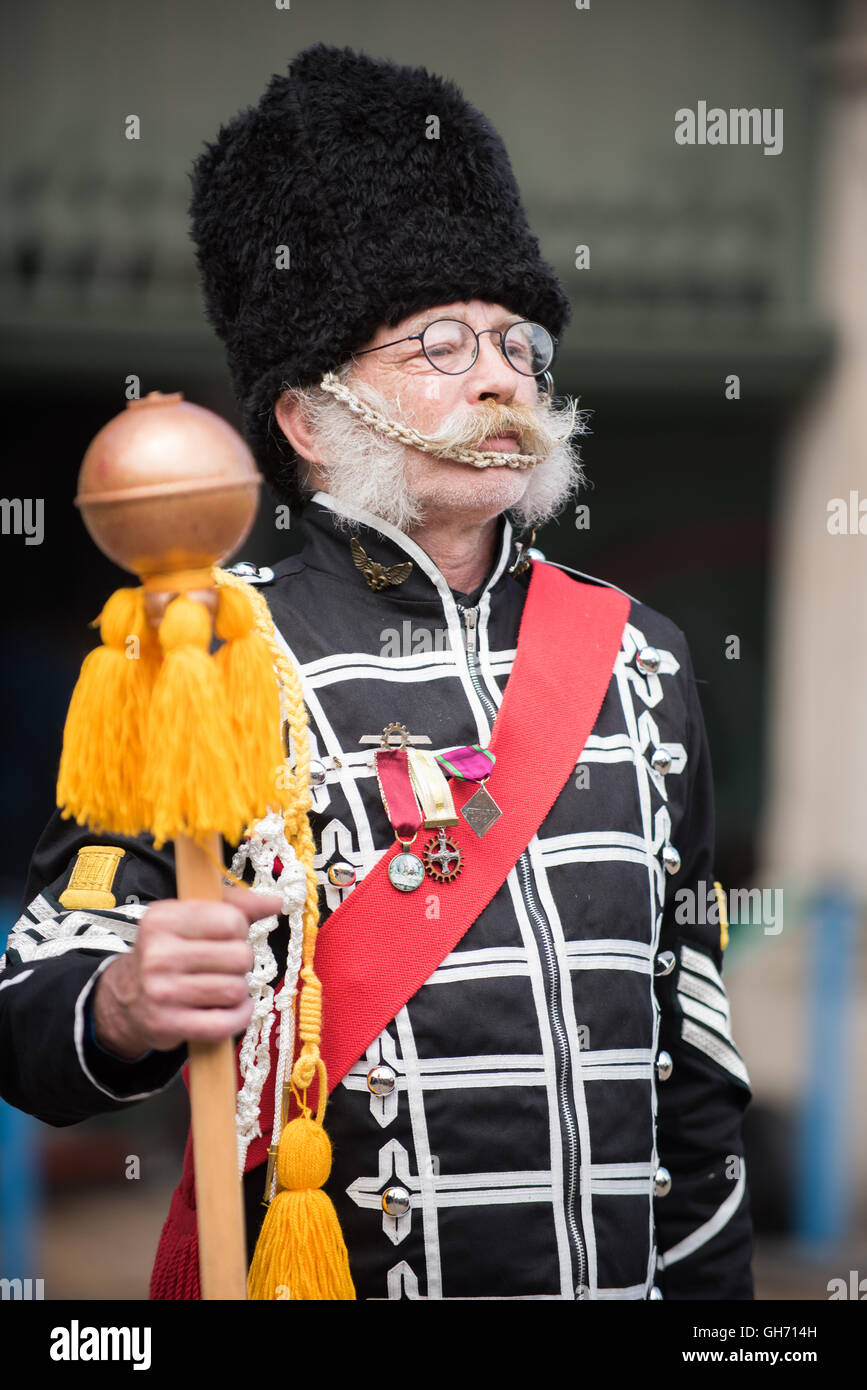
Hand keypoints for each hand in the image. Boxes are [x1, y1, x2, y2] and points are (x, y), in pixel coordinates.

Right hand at [91, 885, 282, 1058]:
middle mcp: (158, 954)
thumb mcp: (191, 918)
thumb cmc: (170, 951)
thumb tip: (276, 902)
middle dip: (242, 962)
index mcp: (162, 919)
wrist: (127, 998)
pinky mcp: (169, 1024)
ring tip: (223, 986)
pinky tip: (231, 1009)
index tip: (227, 937)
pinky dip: (239, 1017)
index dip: (239, 930)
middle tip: (226, 965)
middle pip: (240, 956)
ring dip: (239, 990)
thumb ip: (235, 905)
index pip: (231, 920)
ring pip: (236, 989)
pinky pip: (226, 1023)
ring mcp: (162, 991)